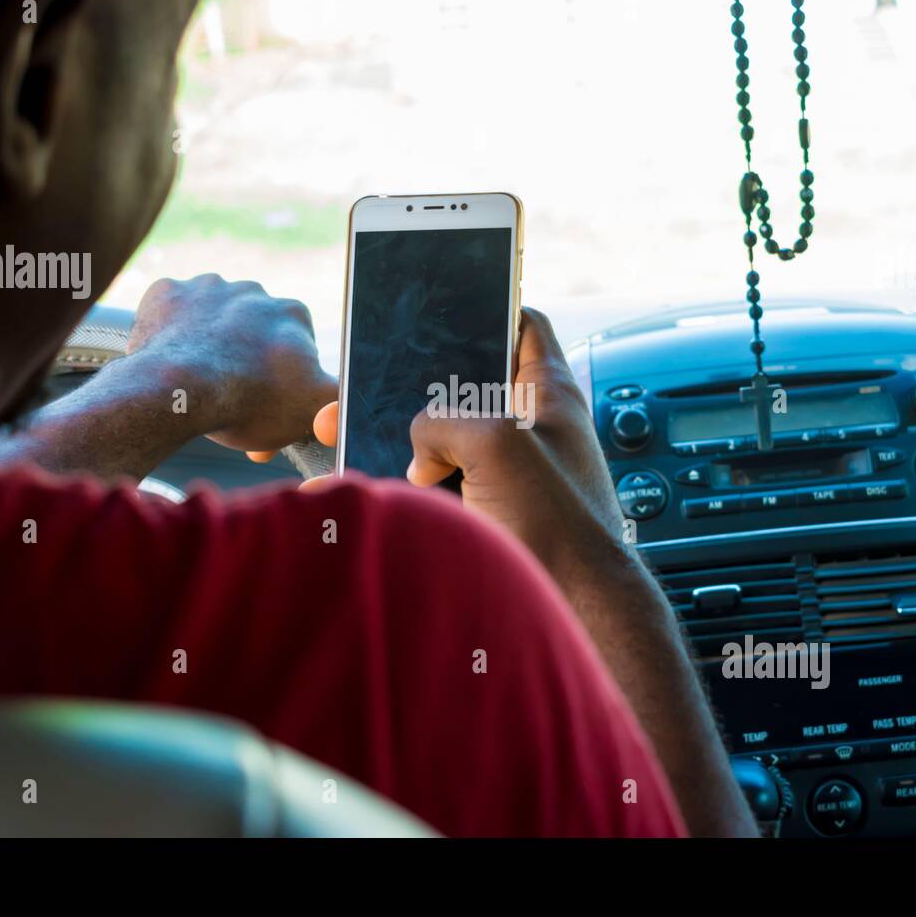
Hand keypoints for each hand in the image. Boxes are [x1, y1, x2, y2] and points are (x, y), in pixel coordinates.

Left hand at [129, 274, 335, 456]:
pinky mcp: (167, 292)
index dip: (284, 380)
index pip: (296, 348)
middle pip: (254, 330)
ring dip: (210, 342)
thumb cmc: (248, 402)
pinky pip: (172, 309)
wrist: (179, 391)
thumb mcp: (311, 409)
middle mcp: (254, 291)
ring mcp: (208, 287)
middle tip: (232, 398)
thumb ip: (339, 404)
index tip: (268, 406)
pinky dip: (171, 331)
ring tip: (198, 380)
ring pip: (213, 317)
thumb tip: (344, 412)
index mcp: (293, 313)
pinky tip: (171, 358)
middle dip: (246, 358)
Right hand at [312, 307, 633, 583]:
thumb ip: (445, 421)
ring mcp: (505, 473)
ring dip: (395, 437)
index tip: (446, 306)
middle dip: (409, 384)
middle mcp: (527, 428)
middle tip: (359, 385)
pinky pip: (436, 488)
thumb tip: (419, 455)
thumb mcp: (496, 442)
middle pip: (464, 386)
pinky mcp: (485, 513)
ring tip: (342, 431)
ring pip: (441, 440)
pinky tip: (362, 483)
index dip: (488, 306)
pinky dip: (402, 486)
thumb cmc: (557, 522)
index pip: (523, 326)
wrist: (573, 610)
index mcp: (548, 394)